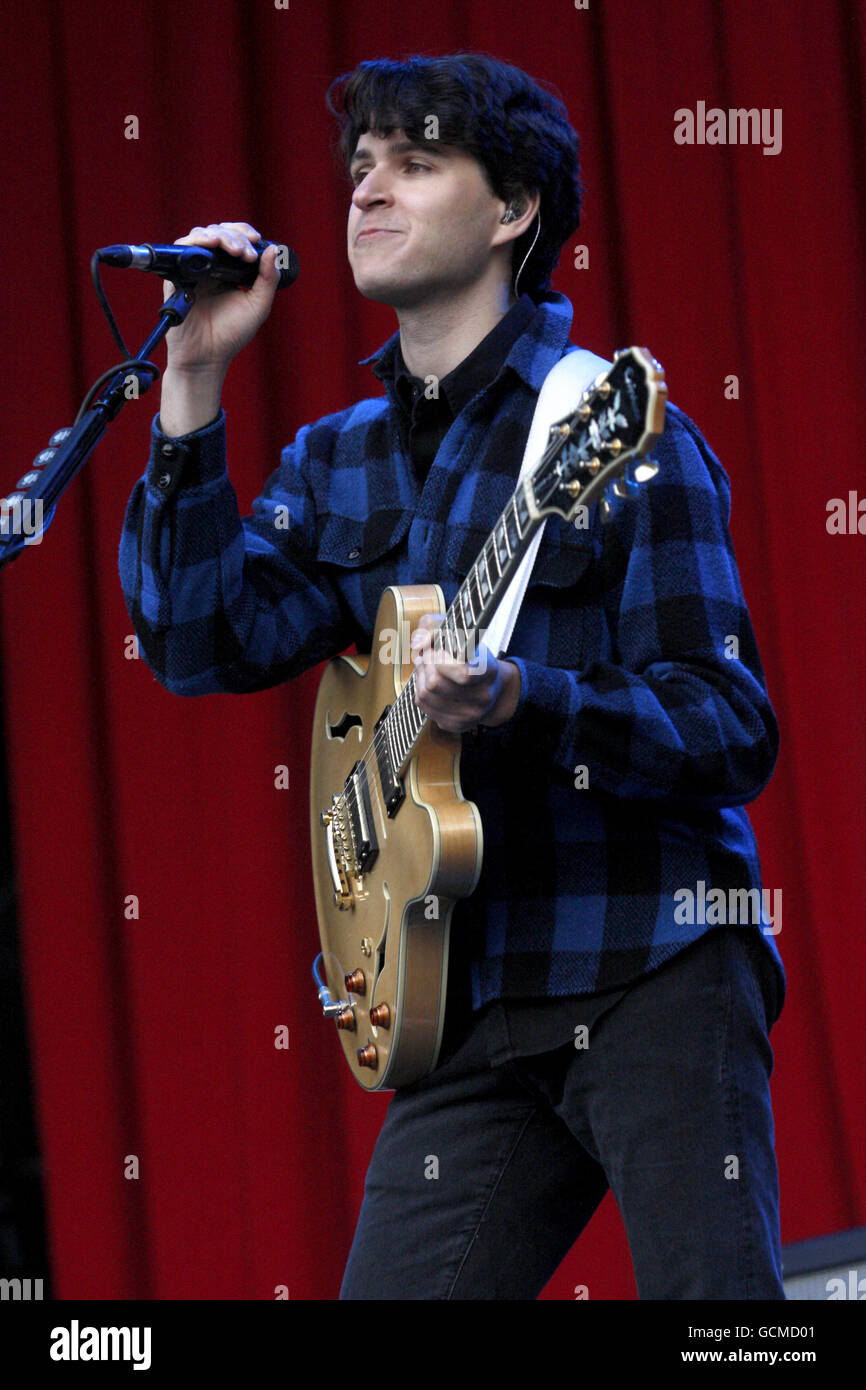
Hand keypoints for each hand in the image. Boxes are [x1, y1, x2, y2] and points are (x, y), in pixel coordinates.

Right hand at [163, 220, 280, 375]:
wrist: (206, 356)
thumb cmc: (231, 334)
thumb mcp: (258, 306)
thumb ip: (267, 279)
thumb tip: (273, 250)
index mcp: (228, 271)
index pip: (234, 239)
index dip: (244, 233)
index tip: (256, 240)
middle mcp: (209, 266)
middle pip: (219, 232)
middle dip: (235, 236)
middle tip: (246, 253)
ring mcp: (192, 269)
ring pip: (202, 235)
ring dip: (221, 236)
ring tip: (236, 252)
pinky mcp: (177, 275)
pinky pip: (183, 248)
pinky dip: (198, 241)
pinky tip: (213, 246)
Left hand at [410, 613, 520, 733]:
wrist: (492, 688)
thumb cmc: (472, 656)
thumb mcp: (460, 632)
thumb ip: (434, 626)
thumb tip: (417, 643)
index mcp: (489, 672)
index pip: (463, 674)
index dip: (441, 660)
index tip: (437, 649)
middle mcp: (482, 697)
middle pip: (435, 683)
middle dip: (425, 664)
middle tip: (428, 654)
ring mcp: (469, 715)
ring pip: (425, 694)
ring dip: (419, 675)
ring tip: (426, 665)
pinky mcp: (455, 725)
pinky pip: (423, 706)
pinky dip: (419, 689)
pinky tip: (427, 680)